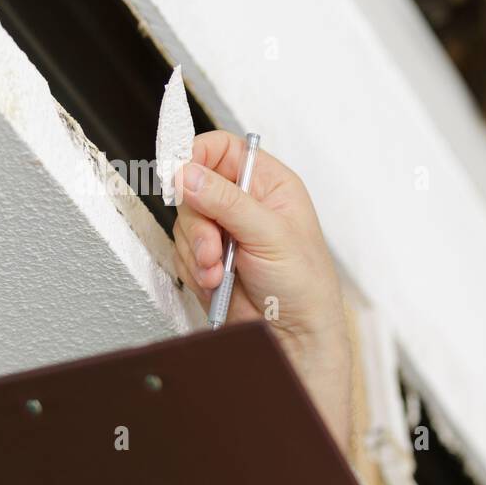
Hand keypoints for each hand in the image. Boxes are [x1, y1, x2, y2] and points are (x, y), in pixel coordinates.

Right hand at [173, 132, 351, 447]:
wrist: (293, 335)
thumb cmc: (304, 286)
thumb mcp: (270, 235)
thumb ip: (227, 201)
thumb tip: (189, 173)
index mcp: (270, 184)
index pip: (222, 148)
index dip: (197, 156)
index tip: (181, 174)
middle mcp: (246, 203)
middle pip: (194, 185)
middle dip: (199, 221)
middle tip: (214, 245)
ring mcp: (225, 230)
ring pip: (184, 221)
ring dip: (197, 250)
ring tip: (220, 271)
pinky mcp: (208, 257)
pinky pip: (181, 250)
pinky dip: (193, 268)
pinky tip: (215, 281)